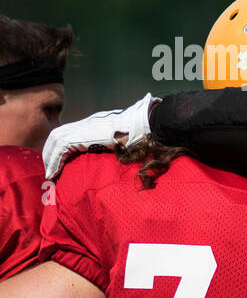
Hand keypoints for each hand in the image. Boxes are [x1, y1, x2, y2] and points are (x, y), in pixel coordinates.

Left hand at [42, 93, 157, 178]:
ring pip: (55, 141)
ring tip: (50, 174)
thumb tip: (119, 151)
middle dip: (50, 151)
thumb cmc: (141, 133)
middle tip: (50, 168)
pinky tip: (54, 173)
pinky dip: (55, 161)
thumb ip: (115, 142)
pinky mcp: (81, 136)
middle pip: (58, 134)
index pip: (70, 132)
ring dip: (50, 158)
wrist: (144, 125)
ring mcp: (83, 127)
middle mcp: (86, 123)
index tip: (60, 159)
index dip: (61, 146)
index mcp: (95, 123)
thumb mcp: (124, 138)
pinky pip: (61, 150)